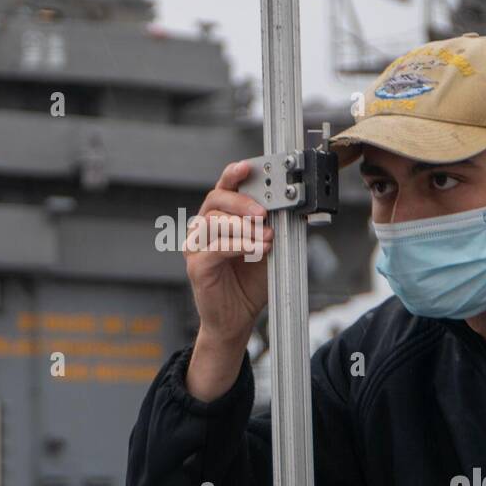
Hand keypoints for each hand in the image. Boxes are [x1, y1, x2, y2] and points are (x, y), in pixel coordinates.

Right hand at [185, 160, 272, 343]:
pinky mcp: (196, 267)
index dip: (233, 174)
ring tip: (265, 237)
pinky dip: (239, 246)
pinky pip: (215, 249)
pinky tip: (256, 249)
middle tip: (263, 212)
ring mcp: (196, 247)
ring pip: (213, 223)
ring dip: (243, 227)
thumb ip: (272, 228)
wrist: (237, 319)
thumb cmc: (250, 284)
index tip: (248, 167)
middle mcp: (203, 229)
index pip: (224, 188)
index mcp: (220, 218)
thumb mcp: (268, 249)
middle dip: (241, 203)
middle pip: (215, 200)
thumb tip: (289, 209)